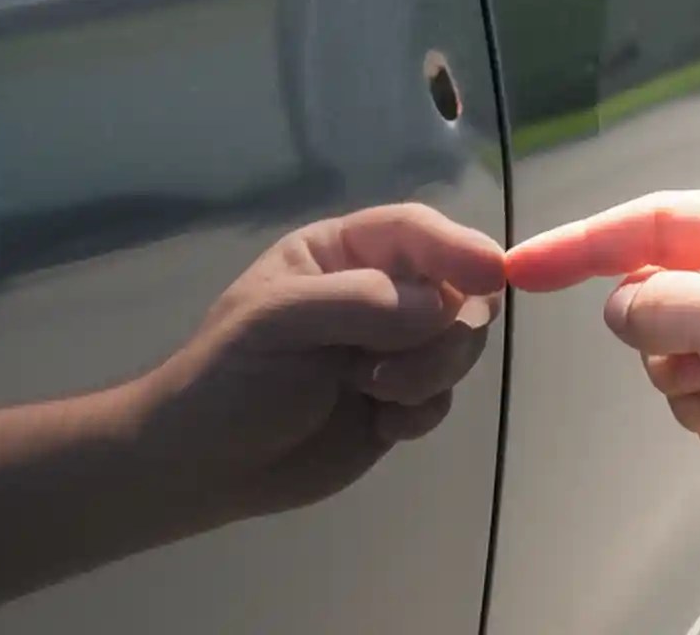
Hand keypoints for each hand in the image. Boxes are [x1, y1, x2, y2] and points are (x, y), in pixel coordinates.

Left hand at [136, 204, 503, 516]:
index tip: (493, 274)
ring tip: (371, 394)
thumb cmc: (229, 377)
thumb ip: (361, 303)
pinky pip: (444, 396)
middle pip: (457, 290)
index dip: (458, 249)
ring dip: (429, 374)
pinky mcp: (399, 401)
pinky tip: (380, 426)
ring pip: (459, 345)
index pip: (417, 233)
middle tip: (391, 371)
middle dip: (444, 331)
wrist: (206, 466)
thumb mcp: (278, 322)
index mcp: (342, 253)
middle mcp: (377, 293)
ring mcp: (392, 349)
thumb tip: (443, 307)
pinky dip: (422, 412)